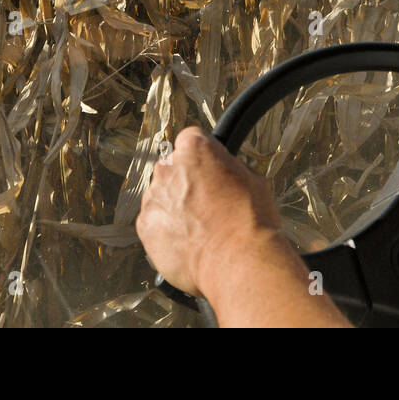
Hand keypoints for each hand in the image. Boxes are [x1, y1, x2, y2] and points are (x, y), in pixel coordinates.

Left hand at [135, 125, 282, 296]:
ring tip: (198, 228)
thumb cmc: (250, 222)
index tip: (208, 168)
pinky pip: (152, 222)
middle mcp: (168, 168)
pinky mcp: (145, 225)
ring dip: (173, 207)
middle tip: (206, 203)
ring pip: (160, 196)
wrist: (237, 261)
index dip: (203, 156)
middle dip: (185, 181)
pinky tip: (187, 241)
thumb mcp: (253, 180)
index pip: (191, 138)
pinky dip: (164, 231)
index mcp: (195, 149)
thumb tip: (224, 173)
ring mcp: (153, 197)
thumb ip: (228, 169)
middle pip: (172, 168)